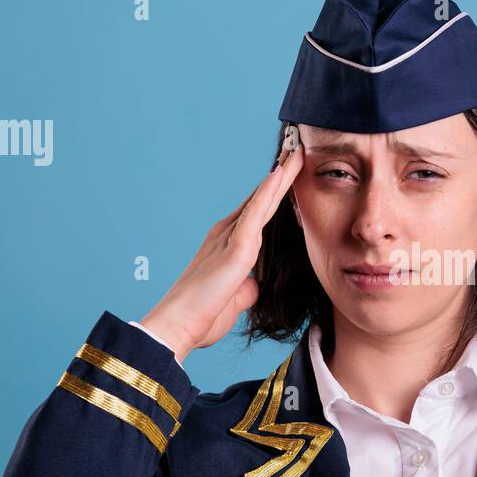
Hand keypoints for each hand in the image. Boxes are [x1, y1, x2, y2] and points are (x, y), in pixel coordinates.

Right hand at [140, 144, 303, 362]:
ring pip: (262, 200)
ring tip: (297, 152)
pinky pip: (256, 214)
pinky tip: (280, 174)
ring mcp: (230, 237)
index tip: (292, 172)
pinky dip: (268, 193)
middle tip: (298, 149)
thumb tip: (254, 285)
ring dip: (281, 175)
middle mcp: (226, 234)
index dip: (275, 193)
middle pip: (261, 198)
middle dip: (281, 175)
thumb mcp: (234, 299)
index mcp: (228, 245)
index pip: (258, 212)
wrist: (179, 326)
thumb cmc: (202, 316)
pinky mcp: (235, 248)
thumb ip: (246, 287)